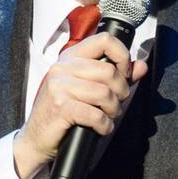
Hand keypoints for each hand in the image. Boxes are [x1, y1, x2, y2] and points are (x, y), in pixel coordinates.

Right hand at [13, 33, 150, 178]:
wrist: (36, 138)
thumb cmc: (63, 113)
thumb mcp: (87, 90)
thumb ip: (115, 76)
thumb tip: (141, 66)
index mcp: (70, 57)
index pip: (104, 40)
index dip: (122, 56)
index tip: (125, 74)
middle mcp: (63, 67)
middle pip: (109, 71)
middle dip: (121, 92)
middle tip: (116, 104)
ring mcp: (59, 86)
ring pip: (105, 93)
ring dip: (113, 110)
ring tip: (108, 117)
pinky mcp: (60, 107)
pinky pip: (96, 114)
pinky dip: (105, 125)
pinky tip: (101, 128)